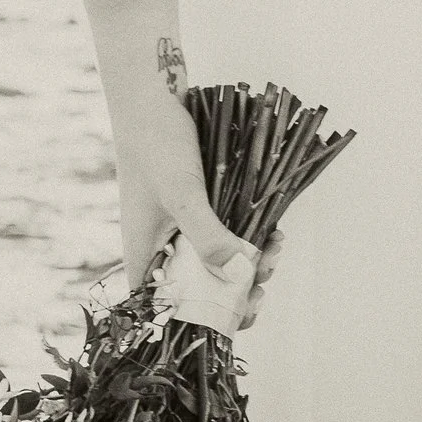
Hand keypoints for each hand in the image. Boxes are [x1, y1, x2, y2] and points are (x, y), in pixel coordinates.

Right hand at [118, 88, 255, 316]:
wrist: (154, 100)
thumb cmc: (156, 147)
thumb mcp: (183, 194)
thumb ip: (207, 235)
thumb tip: (237, 277)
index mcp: (145, 255)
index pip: (166, 308)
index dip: (198, 321)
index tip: (234, 321)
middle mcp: (164, 248)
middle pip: (200, 291)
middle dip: (235, 293)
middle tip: (262, 289)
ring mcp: (184, 229)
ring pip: (220, 263)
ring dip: (250, 265)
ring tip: (275, 252)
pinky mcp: (204, 209)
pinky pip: (230, 235)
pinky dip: (252, 239)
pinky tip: (275, 233)